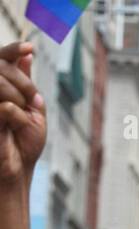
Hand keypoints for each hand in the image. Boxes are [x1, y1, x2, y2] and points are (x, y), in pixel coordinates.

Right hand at [0, 43, 46, 184]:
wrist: (18, 170)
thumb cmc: (24, 143)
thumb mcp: (32, 110)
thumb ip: (26, 83)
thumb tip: (27, 54)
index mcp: (0, 85)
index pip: (1, 57)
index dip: (14, 49)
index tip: (30, 47)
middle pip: (1, 65)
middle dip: (23, 80)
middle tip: (35, 100)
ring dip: (19, 94)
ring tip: (25, 111)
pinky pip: (3, 106)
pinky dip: (16, 114)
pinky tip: (18, 125)